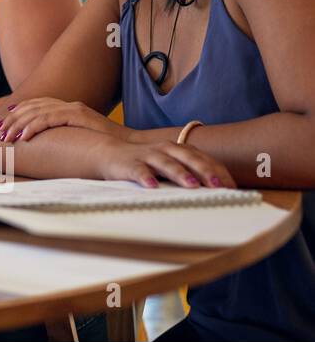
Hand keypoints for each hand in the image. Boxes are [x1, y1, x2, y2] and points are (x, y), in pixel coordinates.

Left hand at [0, 98, 129, 143]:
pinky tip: (24, 137)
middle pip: (32, 107)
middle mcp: (69, 105)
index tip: (2, 124)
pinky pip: (50, 119)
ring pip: (37, 113)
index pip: (35, 105)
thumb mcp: (79, 138)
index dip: (17, 112)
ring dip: (18, 124)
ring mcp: (74, 109)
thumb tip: (45, 145)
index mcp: (67, 107)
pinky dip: (33, 127)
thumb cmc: (104, 146)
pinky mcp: (79, 116)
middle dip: (12, 119)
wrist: (130, 146)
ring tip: (6, 137)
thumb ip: (63, 136)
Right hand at [95, 135, 235, 188]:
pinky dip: (145, 178)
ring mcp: (147, 156)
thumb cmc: (146, 163)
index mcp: (179, 150)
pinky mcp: (128, 165)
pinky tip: (152, 187)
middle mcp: (165, 150)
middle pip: (188, 158)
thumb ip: (191, 173)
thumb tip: (220, 191)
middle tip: (219, 186)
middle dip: (204, 171)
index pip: (204, 159)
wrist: (108, 153)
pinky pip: (138, 171)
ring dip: (179, 173)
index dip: (219, 172)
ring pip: (166, 163)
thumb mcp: (170, 165)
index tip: (233, 189)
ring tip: (191, 184)